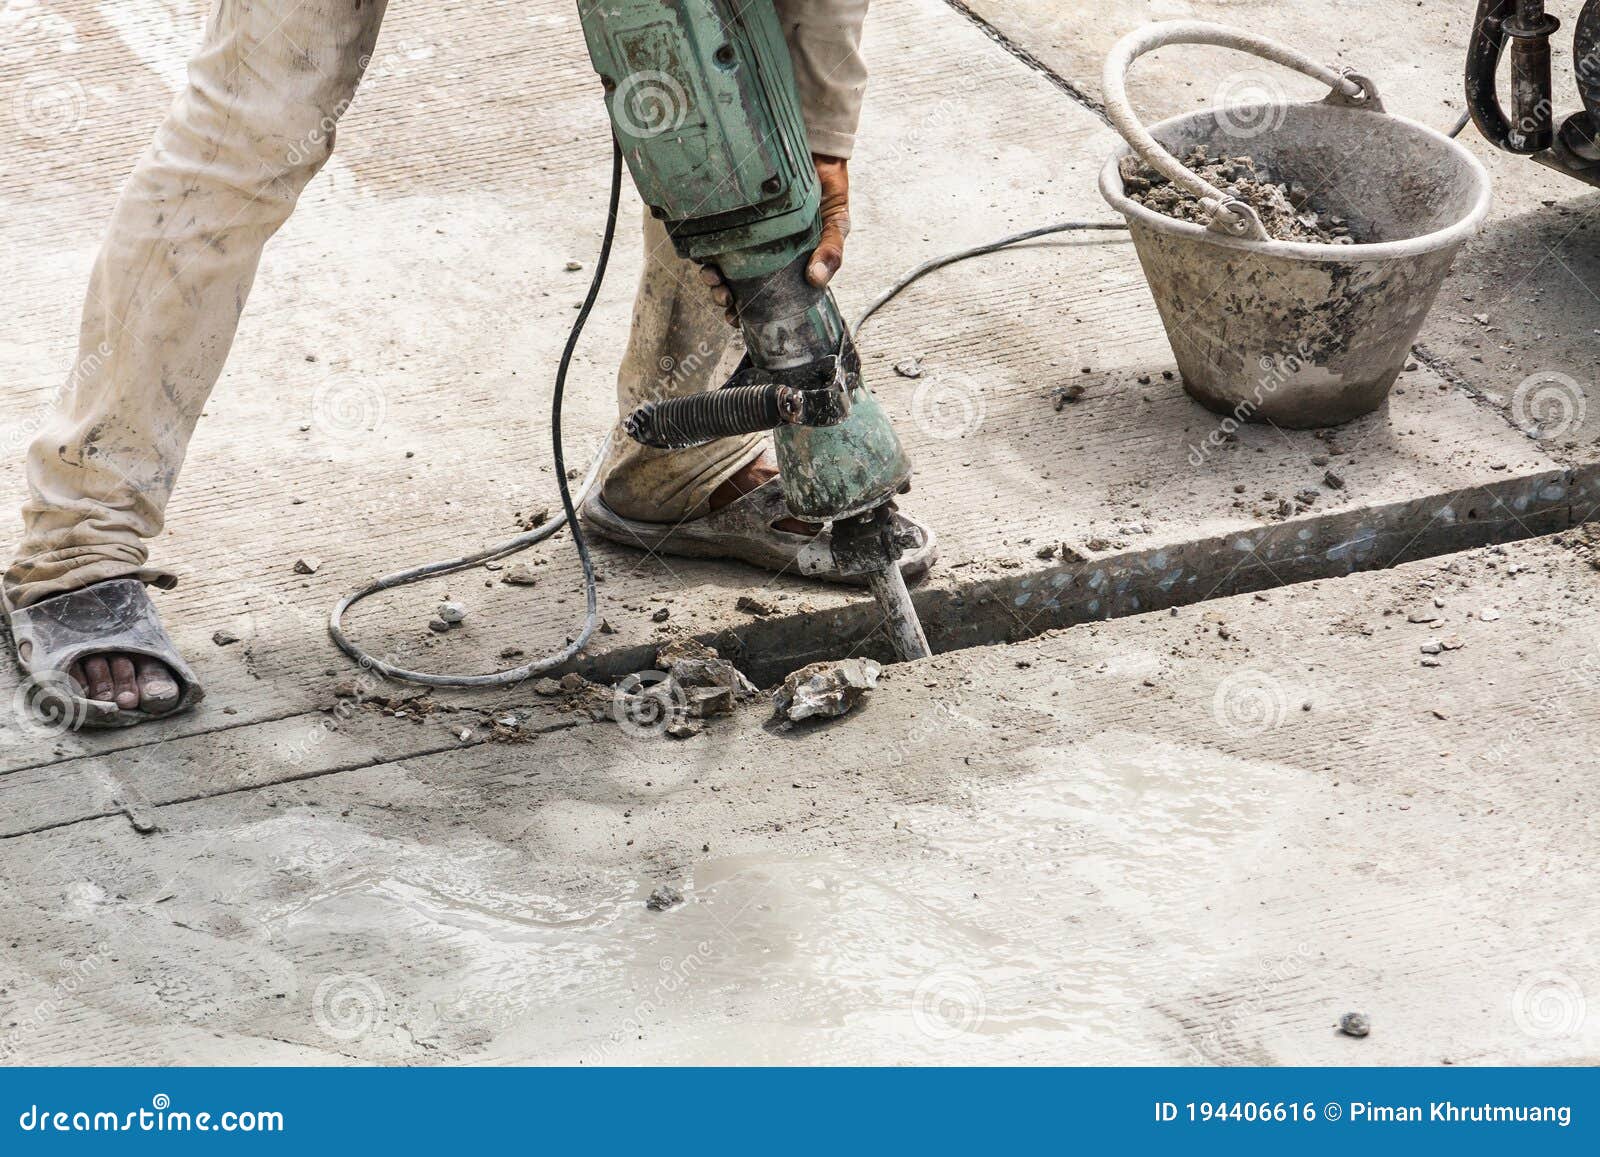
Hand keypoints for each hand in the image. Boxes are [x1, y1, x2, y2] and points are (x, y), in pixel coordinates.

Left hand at [697, 152, 850, 326]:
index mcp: (787, 262)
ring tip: (711, 276)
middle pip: (737, 282)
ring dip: (712, 275)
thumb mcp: (837, 223)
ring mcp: (747, 231)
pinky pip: (713, 232)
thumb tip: (817, 279)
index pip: (764, 294)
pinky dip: (705, 244)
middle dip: (725, 295)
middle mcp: (764, 250)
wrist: (816, 149)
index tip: (735, 319)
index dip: (747, 310)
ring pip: (722, 261)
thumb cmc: (828, 190)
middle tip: (723, 296)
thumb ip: (832, 250)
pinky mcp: (734, 211)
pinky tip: (702, 251)